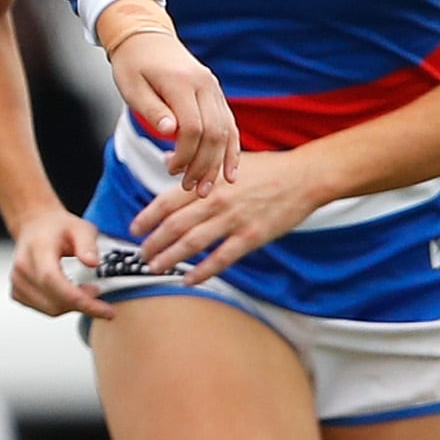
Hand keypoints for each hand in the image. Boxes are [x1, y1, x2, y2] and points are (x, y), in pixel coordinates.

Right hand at [7, 210, 111, 320]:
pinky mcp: (18, 291)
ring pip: (49, 308)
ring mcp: (18, 281)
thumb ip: (88, 244)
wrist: (35, 226)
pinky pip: (43, 308)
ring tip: (84, 290)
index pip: (54, 281)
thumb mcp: (80, 228)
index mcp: (37, 249)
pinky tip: (68, 293)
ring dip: (72, 306)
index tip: (105, 310)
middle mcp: (23, 267)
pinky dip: (60, 306)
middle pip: (53, 300)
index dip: (81, 300)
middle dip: (82, 304)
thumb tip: (92, 263)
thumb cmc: (56, 227)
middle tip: (97, 291)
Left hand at [105, 26, 238, 190]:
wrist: (146, 38)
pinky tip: (230, 172)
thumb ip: (151, 110)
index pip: (192, 127)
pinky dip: (231, 149)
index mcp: (181, 83)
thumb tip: (169, 133)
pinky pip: (230, 124)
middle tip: (189, 188)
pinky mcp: (217, 94)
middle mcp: (205, 85)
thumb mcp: (131, 87)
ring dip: (218, 162)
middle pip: (214, 132)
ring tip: (206, 187)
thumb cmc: (132, 65)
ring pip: (226, 130)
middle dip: (203, 164)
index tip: (170, 170)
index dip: (184, 154)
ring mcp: (214, 89)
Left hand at [132, 149, 319, 282]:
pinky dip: (203, 271)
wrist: (305, 176)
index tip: (134, 229)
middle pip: (174, 225)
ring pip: (192, 242)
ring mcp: (234, 219)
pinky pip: (222, 258)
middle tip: (140, 254)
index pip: (167, 201)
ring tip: (154, 267)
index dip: (147, 217)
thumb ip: (194, 164)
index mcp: (208, 181)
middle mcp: (216, 200)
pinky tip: (188, 280)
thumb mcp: (227, 159)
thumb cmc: (267, 168)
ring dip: (169, 257)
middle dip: (153, 242)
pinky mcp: (252, 236)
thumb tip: (165, 161)